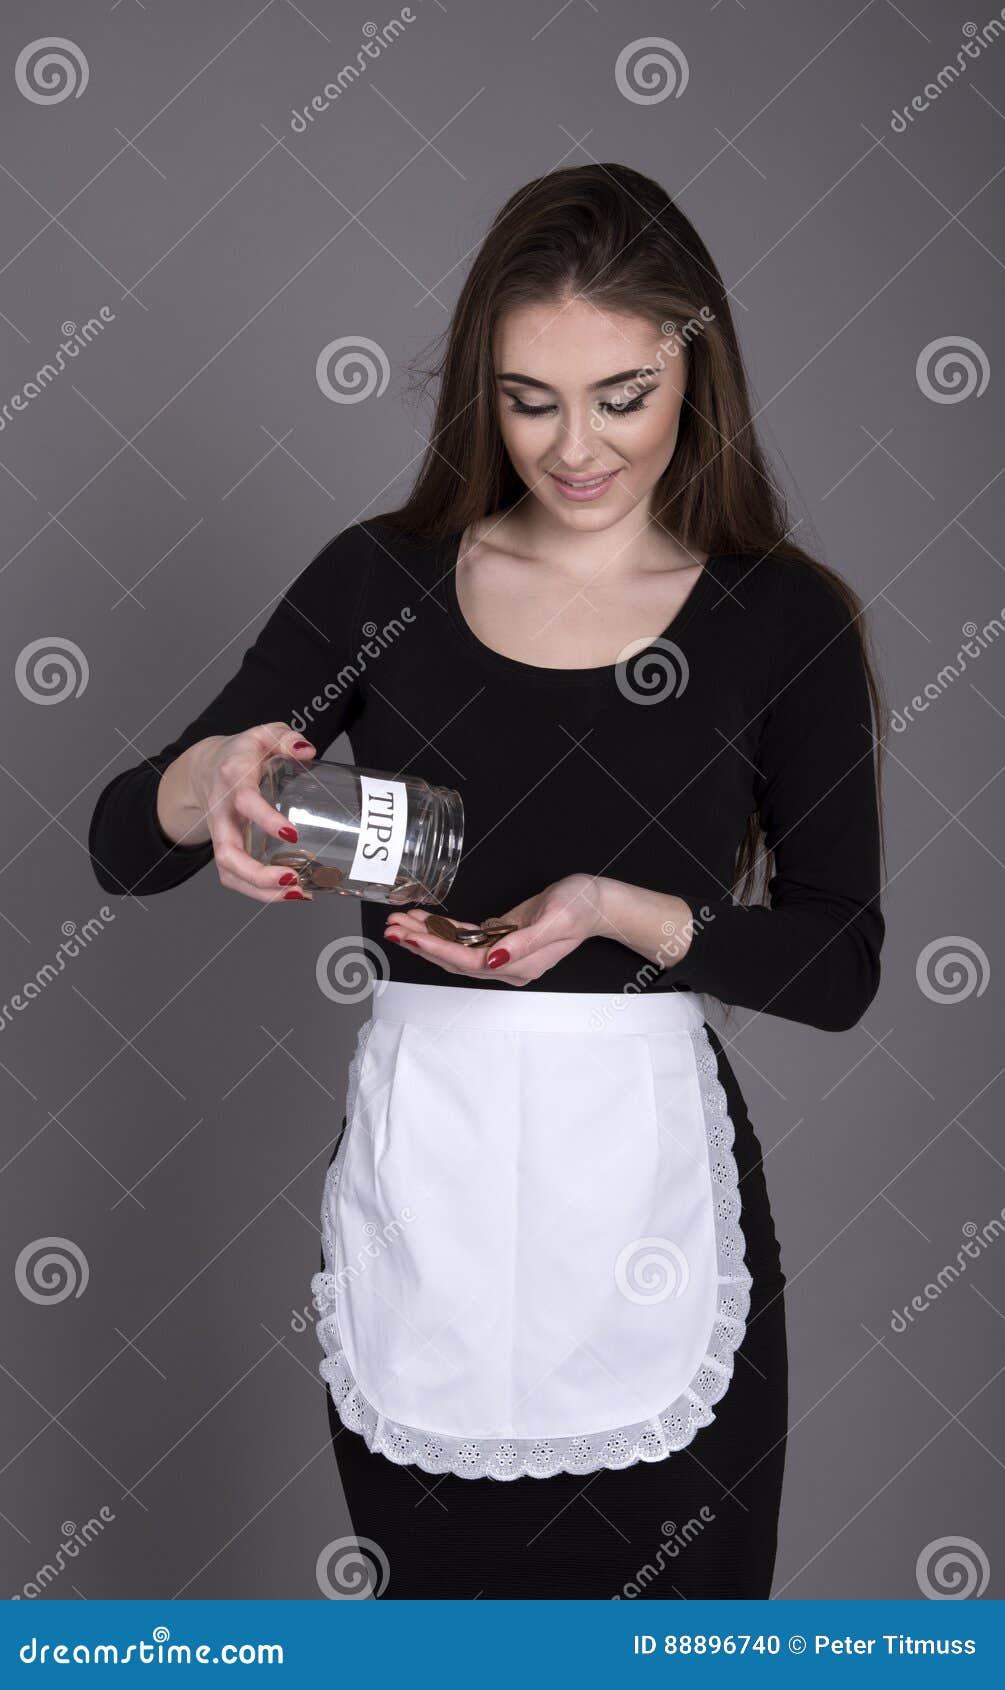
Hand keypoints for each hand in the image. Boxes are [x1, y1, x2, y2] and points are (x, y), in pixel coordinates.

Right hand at [187, 723, 318, 902]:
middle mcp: (222, 811)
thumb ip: (286, 737)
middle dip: (257, 873)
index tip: (291, 835)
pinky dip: (261, 892)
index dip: (264, 819)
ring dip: (261, 891)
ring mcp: (220, 834)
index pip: (245, 801)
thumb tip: (307, 751)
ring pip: (229, 872)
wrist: (205, 768)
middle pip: (227, 852)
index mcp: (233, 778)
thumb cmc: (242, 753)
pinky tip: (292, 893)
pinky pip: (236, 878)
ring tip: (298, 893)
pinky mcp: (226, 849)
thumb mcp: (264, 734)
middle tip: (292, 878)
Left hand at [382, 873, 607, 985]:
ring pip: (455, 949)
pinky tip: (423, 921)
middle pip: (454, 959)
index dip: (436, 950)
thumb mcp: (555, 922)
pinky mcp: (501, 939)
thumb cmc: (581, 908)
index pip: (467, 961)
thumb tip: (493, 960)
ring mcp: (502, 954)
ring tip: (398, 922)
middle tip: (391, 928)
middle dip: (421, 943)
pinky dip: (442, 930)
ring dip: (425, 936)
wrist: (597, 902)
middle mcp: (507, 965)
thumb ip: (523, 944)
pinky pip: (465, 939)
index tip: (410, 937)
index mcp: (520, 966)